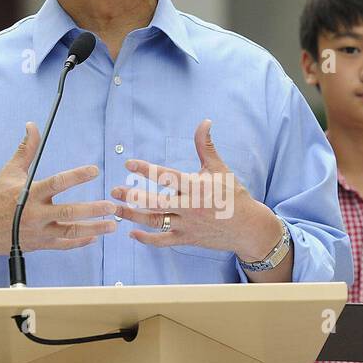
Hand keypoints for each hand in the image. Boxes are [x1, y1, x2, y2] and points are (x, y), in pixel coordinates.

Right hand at [0, 122, 117, 256]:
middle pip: (68, 212)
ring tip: (112, 224)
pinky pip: (64, 245)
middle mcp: (35, 214)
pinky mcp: (40, 245)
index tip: (94, 170)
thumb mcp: (9, 172)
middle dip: (92, 209)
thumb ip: (26, 150)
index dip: (76, 176)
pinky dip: (80, 242)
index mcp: (29, 194)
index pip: (56, 183)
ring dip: (94, 228)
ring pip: (70, 232)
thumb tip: (32, 126)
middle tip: (112, 205)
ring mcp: (39, 232)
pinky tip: (96, 236)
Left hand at [112, 119, 278, 259]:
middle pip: (156, 202)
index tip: (129, 163)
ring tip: (115, 208)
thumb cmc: (233, 195)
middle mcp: (189, 207)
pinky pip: (163, 240)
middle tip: (114, 190)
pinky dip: (147, 239)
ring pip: (155, 221)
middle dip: (133, 197)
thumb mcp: (219, 168)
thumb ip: (206, 146)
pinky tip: (132, 233)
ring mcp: (187, 225)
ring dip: (133, 216)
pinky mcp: (187, 239)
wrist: (248, 228)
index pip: (167, 176)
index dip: (147, 169)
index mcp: (195, 187)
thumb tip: (204, 121)